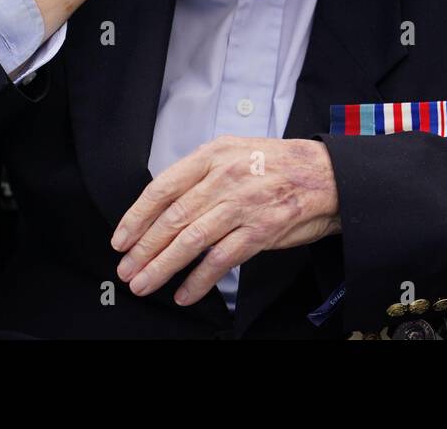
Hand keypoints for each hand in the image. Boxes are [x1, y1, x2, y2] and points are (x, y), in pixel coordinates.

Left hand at [111, 137, 340, 305]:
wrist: (325, 174)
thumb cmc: (276, 165)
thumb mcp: (234, 152)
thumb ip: (200, 173)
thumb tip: (165, 204)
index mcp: (213, 156)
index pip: (163, 188)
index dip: (136, 216)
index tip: (120, 238)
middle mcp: (225, 178)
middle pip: (172, 218)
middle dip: (143, 248)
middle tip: (126, 268)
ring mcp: (243, 205)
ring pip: (191, 240)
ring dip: (162, 266)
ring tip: (144, 283)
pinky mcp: (260, 231)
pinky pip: (221, 260)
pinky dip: (198, 281)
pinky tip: (184, 293)